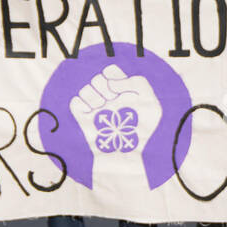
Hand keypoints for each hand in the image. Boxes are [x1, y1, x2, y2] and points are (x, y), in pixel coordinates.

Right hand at [69, 65, 162, 184]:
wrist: (127, 156)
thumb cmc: (142, 132)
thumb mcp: (152, 105)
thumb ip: (139, 84)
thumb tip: (113, 83)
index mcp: (122, 93)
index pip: (111, 70)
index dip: (114, 74)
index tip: (120, 87)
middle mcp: (107, 99)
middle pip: (97, 78)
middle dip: (104, 86)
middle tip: (113, 100)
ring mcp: (94, 109)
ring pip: (85, 88)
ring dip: (94, 96)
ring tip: (103, 109)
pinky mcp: (83, 120)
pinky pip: (75, 102)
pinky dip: (82, 105)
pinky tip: (92, 113)